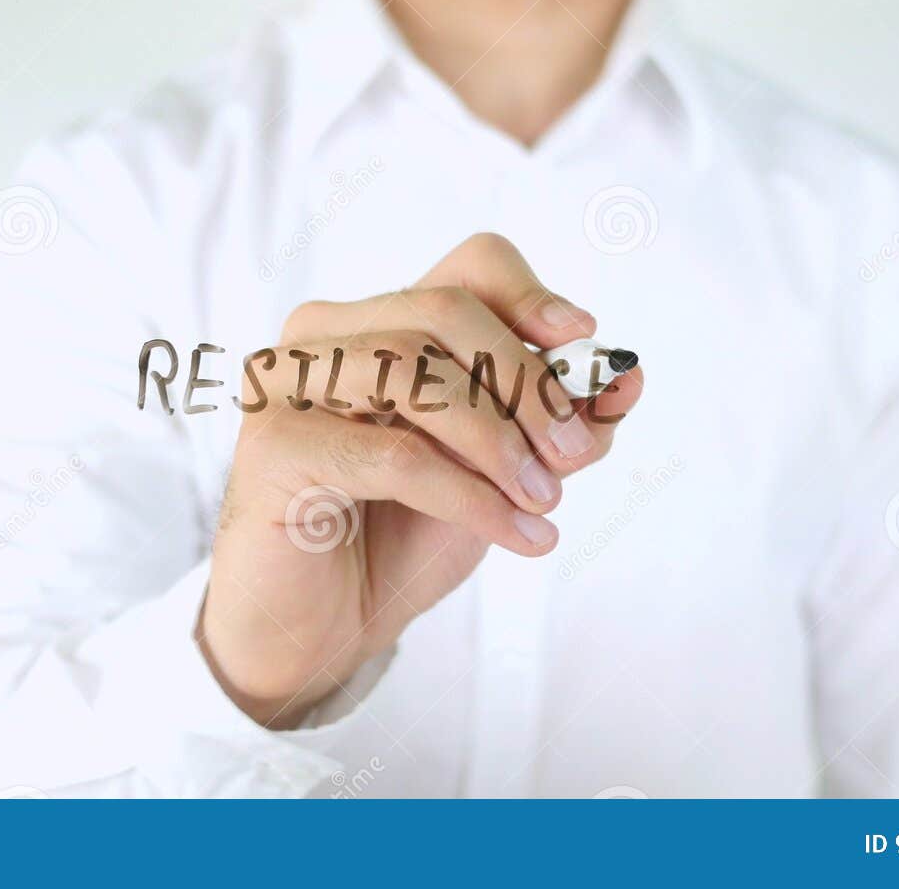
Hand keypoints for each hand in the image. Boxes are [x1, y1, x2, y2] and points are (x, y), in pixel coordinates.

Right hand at [198, 233, 644, 725]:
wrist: (322, 631)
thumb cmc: (402, 539)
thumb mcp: (503, 475)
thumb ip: (561, 426)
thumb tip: (627, 377)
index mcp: (381, 322)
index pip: (468, 267)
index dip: (532, 296)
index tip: (582, 344)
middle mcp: (325, 334)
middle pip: (445, 308)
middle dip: (526, 382)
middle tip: (572, 456)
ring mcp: (287, 382)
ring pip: (413, 370)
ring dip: (498, 439)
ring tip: (542, 500)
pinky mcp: (272, 446)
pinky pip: (393, 454)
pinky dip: (471, 496)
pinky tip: (516, 534)